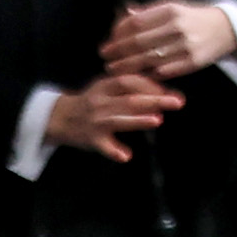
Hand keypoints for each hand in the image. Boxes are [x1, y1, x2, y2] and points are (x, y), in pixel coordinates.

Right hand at [45, 72, 172, 161]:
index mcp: (105, 86)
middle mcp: (100, 101)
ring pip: (118, 120)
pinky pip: (103, 146)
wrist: (60, 118)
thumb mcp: (106, 87)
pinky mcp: (91, 139)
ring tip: (157, 120)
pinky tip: (126, 156)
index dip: (148, 85)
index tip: (168, 91)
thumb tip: (162, 88)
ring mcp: (95, 121)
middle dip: (154, 101)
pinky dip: (113, 151)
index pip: (128, 81)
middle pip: (129, 100)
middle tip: (177, 102)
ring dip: (137, 120)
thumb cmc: (92, 101)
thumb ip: (129, 86)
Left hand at [101, 0, 236, 79]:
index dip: (119, 33)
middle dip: (119, 51)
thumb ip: (149, 12)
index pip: (136, 23)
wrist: (226, 29)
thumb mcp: (173, 7)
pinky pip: (164, 71)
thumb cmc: (194, 17)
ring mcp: (186, 46)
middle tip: (106, 57)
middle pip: (139, 42)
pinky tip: (136, 76)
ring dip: (128, 66)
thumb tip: (126, 14)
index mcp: (170, 10)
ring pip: (149, 59)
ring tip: (115, 69)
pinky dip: (147, 74)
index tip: (109, 41)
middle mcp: (177, 27)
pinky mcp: (193, 62)